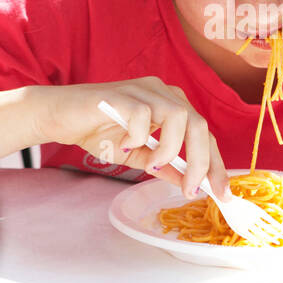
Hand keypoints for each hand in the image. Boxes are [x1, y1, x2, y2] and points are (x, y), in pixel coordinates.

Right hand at [38, 78, 229, 197]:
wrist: (60, 116)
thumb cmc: (99, 131)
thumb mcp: (138, 155)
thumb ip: (165, 166)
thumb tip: (190, 184)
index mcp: (172, 105)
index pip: (204, 134)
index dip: (215, 164)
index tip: (222, 193)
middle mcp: (163, 93)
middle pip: (199, 124)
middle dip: (200, 162)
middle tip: (192, 190)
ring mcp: (144, 90)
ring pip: (178, 116)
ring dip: (169, 148)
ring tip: (152, 165)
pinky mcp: (121, 94)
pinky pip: (142, 114)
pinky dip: (139, 136)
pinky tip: (126, 146)